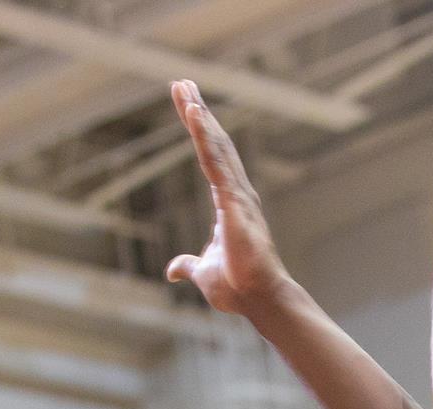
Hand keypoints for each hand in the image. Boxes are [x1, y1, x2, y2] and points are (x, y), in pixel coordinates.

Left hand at [165, 80, 292, 317]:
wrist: (259, 300)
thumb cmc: (239, 289)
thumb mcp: (203, 273)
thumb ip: (188, 264)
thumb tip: (173, 269)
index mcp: (229, 204)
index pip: (211, 159)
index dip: (200, 132)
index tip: (189, 107)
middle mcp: (237, 193)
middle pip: (214, 143)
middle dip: (198, 112)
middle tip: (183, 84)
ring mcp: (237, 196)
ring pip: (214, 146)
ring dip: (198, 115)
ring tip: (184, 88)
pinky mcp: (233, 202)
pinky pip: (214, 162)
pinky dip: (203, 135)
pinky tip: (194, 113)